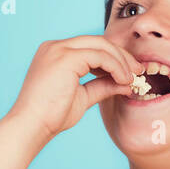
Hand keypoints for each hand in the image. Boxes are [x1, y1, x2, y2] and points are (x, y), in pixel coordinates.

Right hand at [7, 36, 145, 141]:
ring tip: (132, 79)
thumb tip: (126, 83)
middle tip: (138, 71)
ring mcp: (59, 49)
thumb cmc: (51, 116)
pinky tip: (123, 80)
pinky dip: (115, 67)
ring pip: (101, 46)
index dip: (113, 58)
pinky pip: (100, 55)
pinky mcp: (65, 56)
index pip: (91, 47)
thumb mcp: (82, 97)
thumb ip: (102, 86)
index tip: (129, 73)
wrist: (31, 126)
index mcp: (55, 53)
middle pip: (98, 42)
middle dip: (121, 56)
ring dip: (121, 62)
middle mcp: (55, 46)